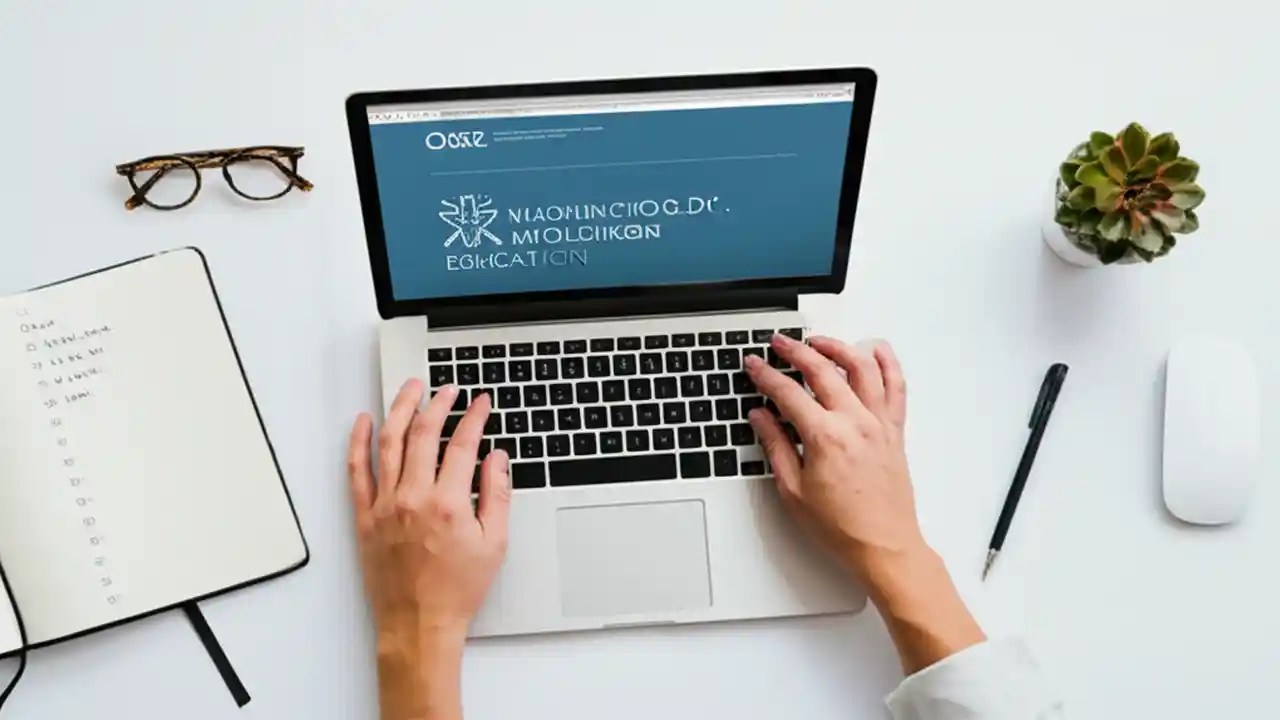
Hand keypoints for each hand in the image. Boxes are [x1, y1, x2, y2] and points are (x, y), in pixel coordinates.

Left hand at [347, 379, 509, 719]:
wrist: (419, 624)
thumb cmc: (456, 591)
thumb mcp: (495, 543)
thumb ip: (497, 494)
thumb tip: (497, 458)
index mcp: (448, 503)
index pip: (463, 444)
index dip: (474, 416)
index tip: (480, 403)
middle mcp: (413, 498)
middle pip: (423, 434)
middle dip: (438, 403)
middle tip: (447, 390)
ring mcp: (385, 506)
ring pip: (389, 443)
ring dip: (399, 409)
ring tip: (409, 389)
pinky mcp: (365, 518)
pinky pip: (357, 471)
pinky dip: (359, 443)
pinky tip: (365, 423)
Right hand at [745, 334, 922, 581]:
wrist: (885, 547)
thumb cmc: (842, 528)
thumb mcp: (793, 491)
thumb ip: (776, 446)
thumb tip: (761, 417)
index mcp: (826, 438)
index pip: (788, 393)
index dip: (766, 375)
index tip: (754, 365)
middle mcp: (855, 423)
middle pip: (822, 370)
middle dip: (795, 351)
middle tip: (779, 343)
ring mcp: (879, 424)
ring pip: (862, 367)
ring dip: (838, 347)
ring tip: (818, 342)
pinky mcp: (895, 430)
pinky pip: (896, 386)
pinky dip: (887, 363)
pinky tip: (874, 351)